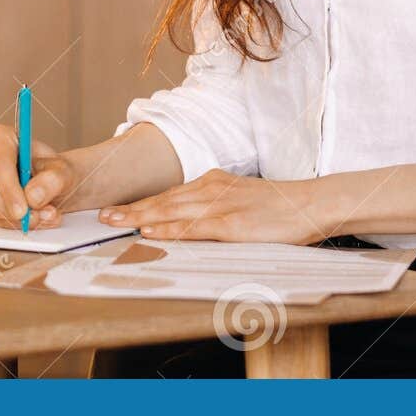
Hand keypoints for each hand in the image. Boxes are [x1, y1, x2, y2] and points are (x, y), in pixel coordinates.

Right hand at [0, 124, 75, 229]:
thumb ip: (52, 181)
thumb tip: (32, 195)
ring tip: (41, 217)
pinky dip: (12, 225)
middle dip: (8, 206)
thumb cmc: (55, 171)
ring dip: (13, 219)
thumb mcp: (63, 172)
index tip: (23, 208)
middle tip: (30, 218)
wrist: (55, 185)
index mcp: (2, 138)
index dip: (9, 187)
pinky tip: (32, 220)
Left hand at [96, 169, 329, 244]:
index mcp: (213, 183)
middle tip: (103, 215)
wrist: (312, 203)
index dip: (142, 203)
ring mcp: (221, 206)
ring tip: (116, 222)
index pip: (170, 194)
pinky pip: (194, 227)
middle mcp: (212, 189)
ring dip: (141, 217)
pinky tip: (151, 232)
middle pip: (164, 200)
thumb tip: (190, 223)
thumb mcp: (242, 201)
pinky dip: (169, 229)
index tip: (118, 209)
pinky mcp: (232, 224)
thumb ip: (216, 209)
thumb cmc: (280, 207)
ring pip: (172, 211)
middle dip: (131, 208)